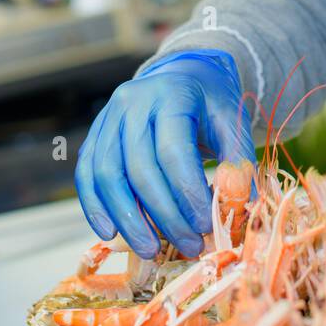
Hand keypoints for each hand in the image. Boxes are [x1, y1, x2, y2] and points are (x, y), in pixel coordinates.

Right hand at [75, 50, 254, 258]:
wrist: (183, 76)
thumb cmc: (210, 104)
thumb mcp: (233, 122)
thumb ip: (237, 161)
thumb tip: (239, 207)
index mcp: (172, 94)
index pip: (173, 152)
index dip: (187, 194)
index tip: (205, 226)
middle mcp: (133, 102)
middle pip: (139, 168)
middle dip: (163, 215)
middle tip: (187, 246)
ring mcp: (108, 117)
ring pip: (106, 175)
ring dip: (127, 219)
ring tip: (151, 250)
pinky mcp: (94, 135)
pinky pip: (86, 175)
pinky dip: (95, 207)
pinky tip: (110, 233)